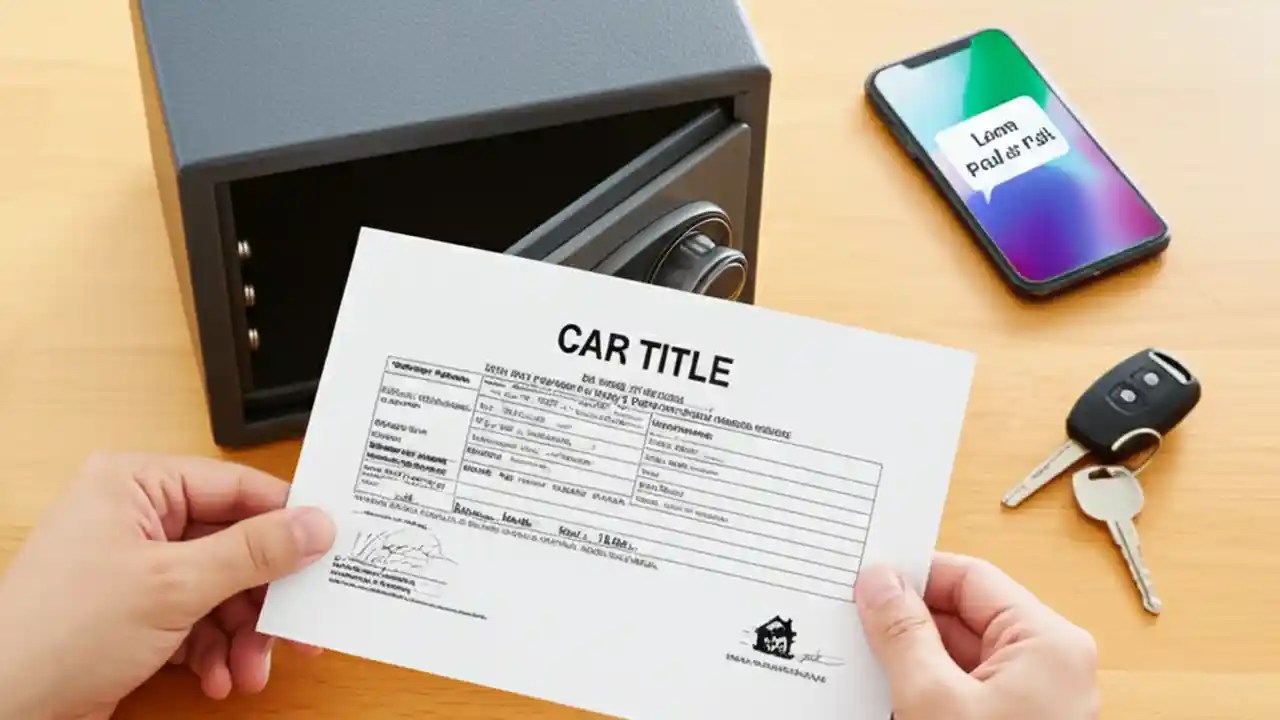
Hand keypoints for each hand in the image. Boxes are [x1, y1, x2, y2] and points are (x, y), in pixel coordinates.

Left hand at [0, 453, 335, 719]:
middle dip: (263, 598)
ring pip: (221, 590)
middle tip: (301, 627)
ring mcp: (134, 566)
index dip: (286, 520)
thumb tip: (316, 525)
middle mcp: (136, 517)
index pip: (235, 488)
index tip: (330, 547)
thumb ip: (254, 553)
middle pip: (234, 545)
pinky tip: (218, 678)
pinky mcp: (134, 611)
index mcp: (136, 484)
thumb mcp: (174, 586)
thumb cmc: (59, 633)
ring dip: (242, 635)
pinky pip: (197, 620)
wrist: (2, 709)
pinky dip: (214, 651)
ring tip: (250, 670)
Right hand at [855, 552, 1099, 719]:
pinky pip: (967, 691)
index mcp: (1049, 643)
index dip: (915, 575)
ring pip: (960, 657)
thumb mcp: (933, 700)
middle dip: (908, 621)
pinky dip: (928, 691)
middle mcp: (1051, 665)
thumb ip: (902, 633)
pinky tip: (889, 697)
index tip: (867, 579)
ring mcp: (1036, 700)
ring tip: (865, 665)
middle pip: (964, 617)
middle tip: (853, 622)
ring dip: (913, 660)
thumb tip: (879, 581)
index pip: (971, 578)